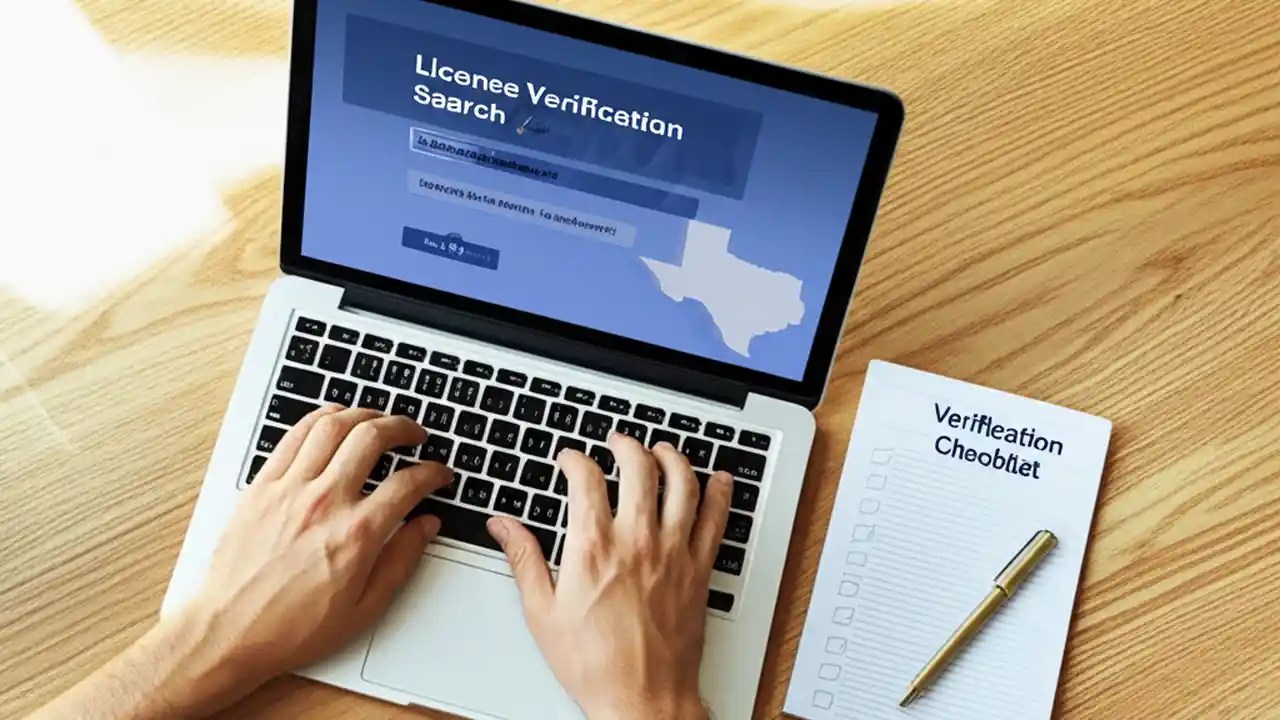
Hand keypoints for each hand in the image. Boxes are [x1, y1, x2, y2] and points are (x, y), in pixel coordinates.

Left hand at [32, 405, 452, 718]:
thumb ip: (401, 560)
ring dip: (364, 414)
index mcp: (355, 535)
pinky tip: (334, 420)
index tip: (438, 473)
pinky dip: (319, 419)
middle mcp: (324, 503)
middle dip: (404, 428)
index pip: (408, 484)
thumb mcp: (363, 608)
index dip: (433, 472)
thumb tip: (425, 527)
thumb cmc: (291, 628)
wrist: (228, 633)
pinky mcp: (261, 487)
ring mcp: (289, 490)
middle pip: (372, 438)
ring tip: (378, 419)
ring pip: (332, 425)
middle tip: (415, 434)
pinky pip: (293, 436)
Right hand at [488, 434, 731, 719]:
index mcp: (593, 548)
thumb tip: (504, 526)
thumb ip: (524, 559)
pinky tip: (718, 480)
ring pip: (681, 483)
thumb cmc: (594, 664)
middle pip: (638, 467)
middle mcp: (637, 541)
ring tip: (661, 450)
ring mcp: (673, 553)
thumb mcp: (542, 612)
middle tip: (617, 441)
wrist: (641, 699)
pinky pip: (716, 520)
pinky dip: (720, 493)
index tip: (569, 460)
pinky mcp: (698, 570)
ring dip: (672, 457)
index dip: (574, 459)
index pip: (585, 479)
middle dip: (625, 445)